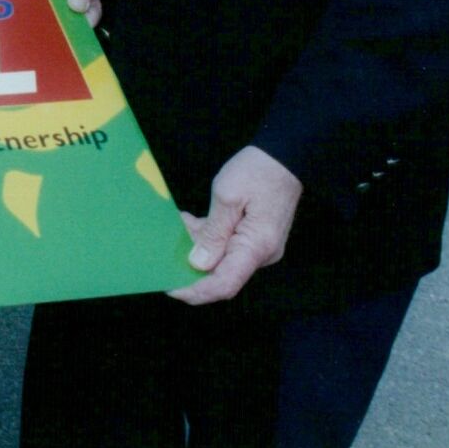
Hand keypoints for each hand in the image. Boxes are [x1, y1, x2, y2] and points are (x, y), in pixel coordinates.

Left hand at [169, 145, 301, 304]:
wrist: (285, 156)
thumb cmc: (258, 171)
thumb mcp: (227, 197)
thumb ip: (212, 233)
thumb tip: (198, 264)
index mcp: (257, 247)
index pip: (225, 284)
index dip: (196, 291)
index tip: (170, 287)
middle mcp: (261, 254)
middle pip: (221, 275)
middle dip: (191, 267)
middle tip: (164, 255)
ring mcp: (259, 247)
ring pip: (222, 260)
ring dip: (197, 247)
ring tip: (178, 225)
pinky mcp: (255, 238)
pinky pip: (228, 247)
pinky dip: (207, 238)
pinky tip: (191, 222)